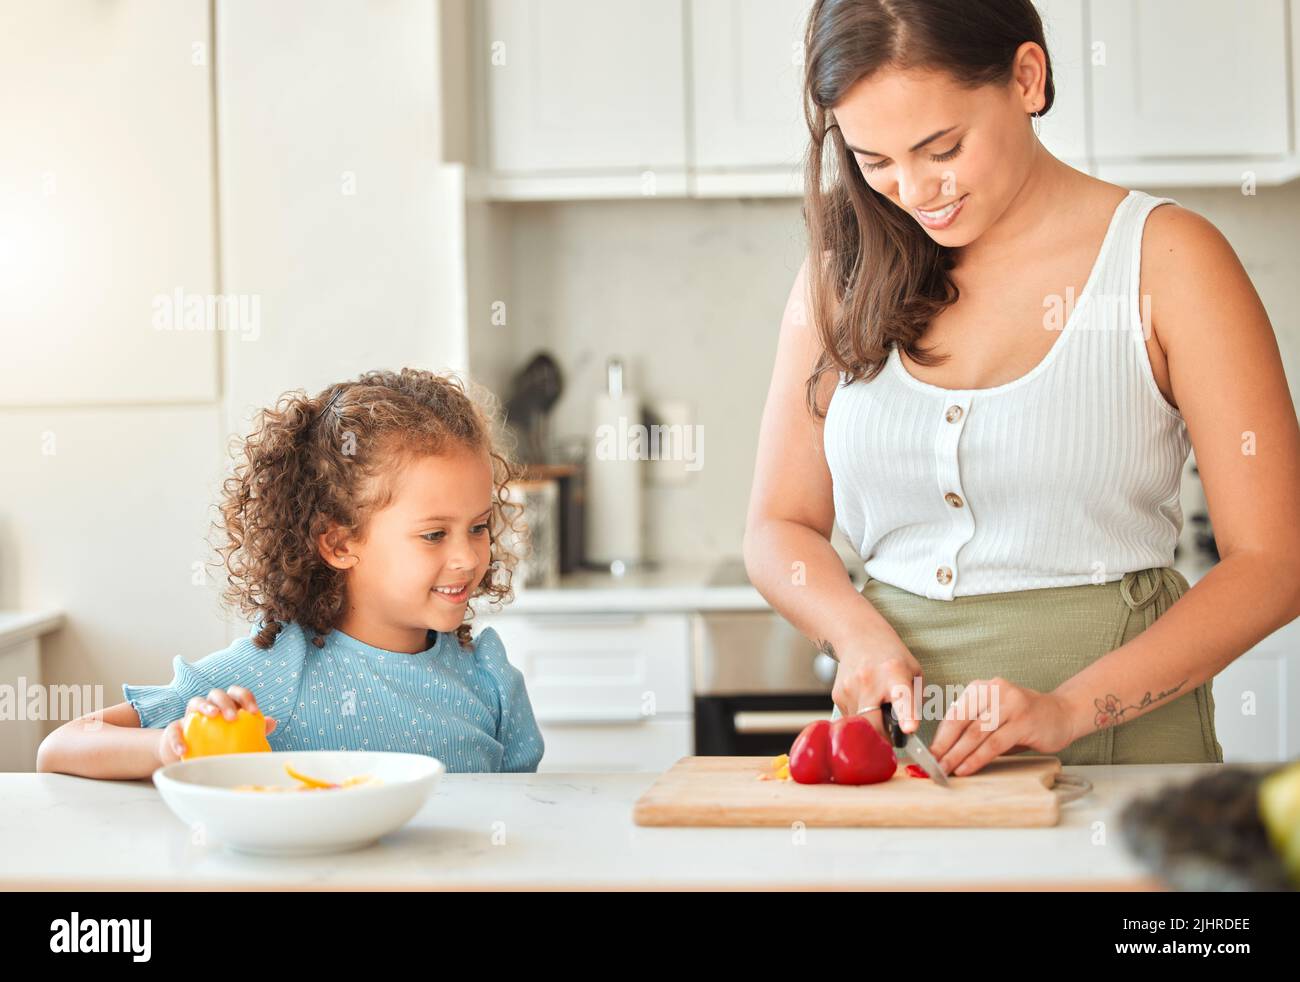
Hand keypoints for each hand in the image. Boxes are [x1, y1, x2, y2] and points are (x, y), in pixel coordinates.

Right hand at [155, 686, 277, 764]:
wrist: (191, 757)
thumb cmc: (220, 742)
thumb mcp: (238, 736)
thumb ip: (255, 728)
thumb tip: (272, 722)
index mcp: (227, 705)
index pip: (237, 693)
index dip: (246, 697)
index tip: (254, 711)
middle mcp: (209, 705)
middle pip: (217, 694)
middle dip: (226, 702)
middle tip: (232, 717)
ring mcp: (191, 715)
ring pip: (196, 701)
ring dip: (205, 706)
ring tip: (212, 715)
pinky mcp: (175, 729)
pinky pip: (174, 731)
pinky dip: (178, 739)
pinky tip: (183, 749)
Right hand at [829, 632, 924, 741]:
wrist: (857, 635)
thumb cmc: (890, 655)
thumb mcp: (914, 671)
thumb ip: (916, 700)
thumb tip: (910, 731)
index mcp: (895, 673)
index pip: (901, 697)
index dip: (906, 715)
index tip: (909, 729)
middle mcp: (870, 681)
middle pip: (874, 724)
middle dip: (884, 738)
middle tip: (892, 736)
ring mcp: (850, 688)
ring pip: (862, 726)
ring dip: (872, 725)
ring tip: (877, 706)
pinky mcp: (837, 696)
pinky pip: (852, 719)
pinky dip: (861, 717)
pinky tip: (865, 700)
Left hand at [928, 677, 1074, 777]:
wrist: (1062, 714)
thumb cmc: (1023, 719)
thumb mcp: (994, 716)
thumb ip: (972, 727)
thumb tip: (943, 751)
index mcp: (981, 688)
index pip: (953, 714)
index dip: (939, 736)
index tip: (926, 755)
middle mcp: (994, 691)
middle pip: (961, 722)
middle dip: (944, 746)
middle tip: (931, 765)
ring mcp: (1009, 705)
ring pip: (975, 734)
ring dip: (957, 755)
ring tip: (945, 770)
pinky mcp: (1023, 721)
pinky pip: (993, 743)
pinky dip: (976, 758)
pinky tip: (966, 769)